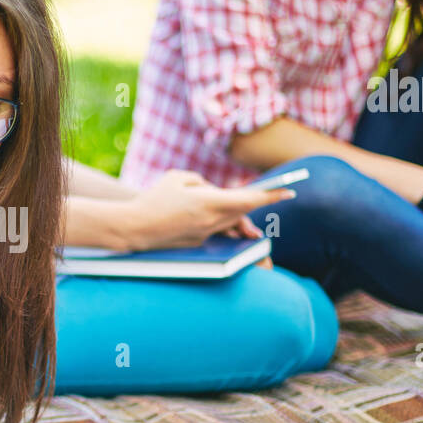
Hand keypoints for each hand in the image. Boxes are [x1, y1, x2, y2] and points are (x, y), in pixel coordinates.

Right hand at [126, 170, 294, 250]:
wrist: (133, 228)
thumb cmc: (153, 199)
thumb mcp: (178, 178)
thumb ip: (201, 181)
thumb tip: (213, 190)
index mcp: (208, 201)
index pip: (248, 199)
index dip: (271, 195)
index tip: (289, 191)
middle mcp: (211, 220)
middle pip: (243, 213)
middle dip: (254, 205)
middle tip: (274, 195)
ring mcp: (205, 235)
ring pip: (232, 224)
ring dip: (239, 217)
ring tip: (243, 216)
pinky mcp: (198, 243)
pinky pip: (218, 232)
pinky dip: (223, 224)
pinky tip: (225, 223)